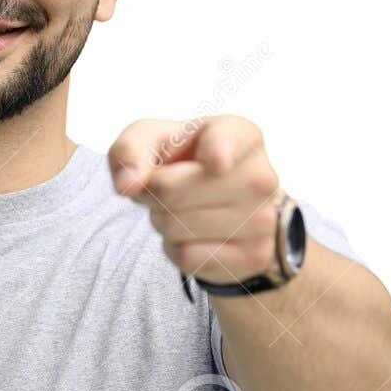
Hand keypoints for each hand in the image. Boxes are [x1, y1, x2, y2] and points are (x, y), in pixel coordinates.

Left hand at [108, 115, 279, 285]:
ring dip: (162, 221)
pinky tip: (193, 234)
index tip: (216, 164)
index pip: (227, 141)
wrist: (216, 204)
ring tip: (182, 208)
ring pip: (176, 227)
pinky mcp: (255, 255)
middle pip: (171, 190)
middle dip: (152, 192)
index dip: (217, 152)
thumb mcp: (149, 140)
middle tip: (164, 187)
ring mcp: (264, 218)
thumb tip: (127, 185)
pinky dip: (175, 249)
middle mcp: (261, 175)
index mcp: (241, 133)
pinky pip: (188, 257)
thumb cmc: (180, 161)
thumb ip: (130, 149)